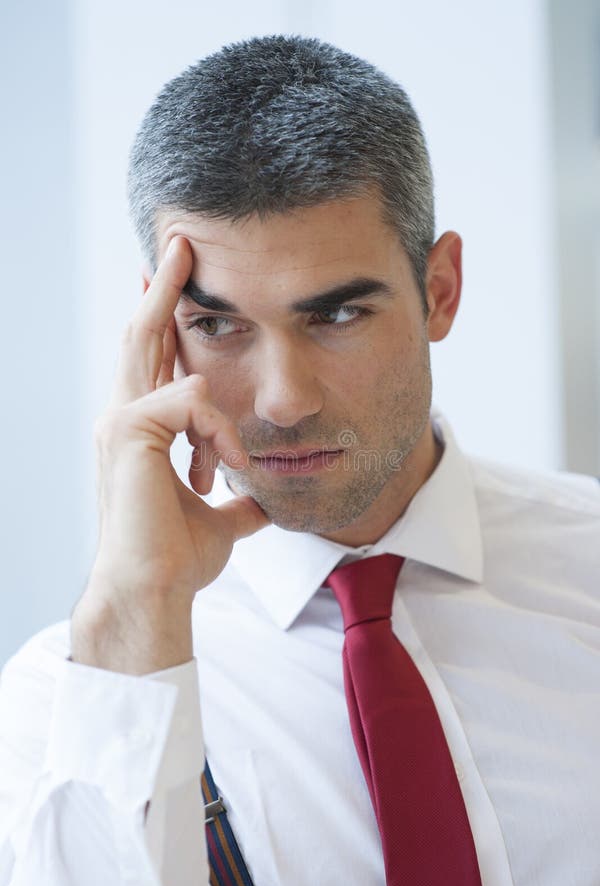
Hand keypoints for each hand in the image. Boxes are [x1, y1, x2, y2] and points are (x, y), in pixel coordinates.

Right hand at [71, 236, 268, 673]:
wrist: (155, 593)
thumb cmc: (177, 559)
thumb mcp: (222, 517)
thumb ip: (239, 498)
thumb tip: (264, 498)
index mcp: (143, 431)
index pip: (154, 360)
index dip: (166, 318)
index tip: (184, 284)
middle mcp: (123, 416)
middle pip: (142, 331)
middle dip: (164, 285)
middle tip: (183, 243)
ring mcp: (120, 419)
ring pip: (161, 352)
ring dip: (210, 383)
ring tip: (226, 454)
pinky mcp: (129, 430)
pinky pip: (192, 400)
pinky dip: (220, 431)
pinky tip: (226, 467)